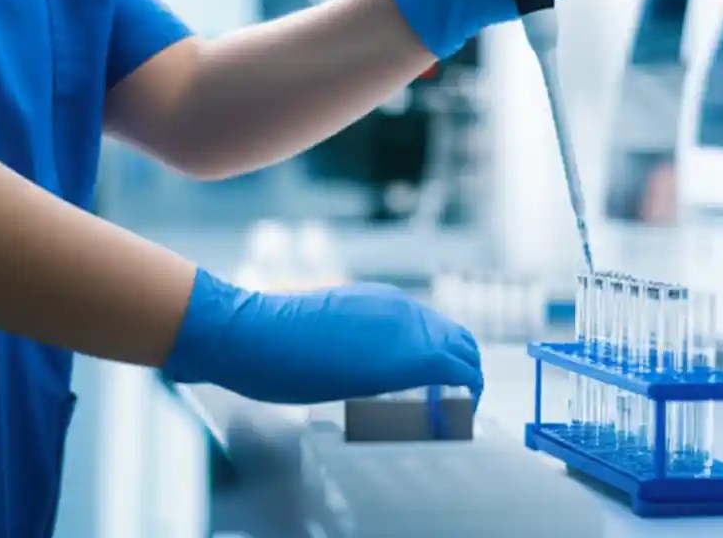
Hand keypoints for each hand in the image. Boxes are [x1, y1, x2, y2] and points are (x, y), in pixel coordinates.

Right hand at [163, 270, 482, 403]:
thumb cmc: (272, 336)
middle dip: (462, 374)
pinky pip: (457, 374)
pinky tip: (446, 419)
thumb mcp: (322, 331)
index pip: (432, 330)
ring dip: (464, 386)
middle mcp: (405, 310)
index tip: (431, 391)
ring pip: (465, 354)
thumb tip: (358, 368)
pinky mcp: (413, 355)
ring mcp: (411, 329)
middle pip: (459, 339)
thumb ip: (351, 343)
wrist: (257, 332)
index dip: (438, 363)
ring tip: (451, 418)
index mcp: (383, 302)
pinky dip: (460, 397)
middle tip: (450, 408)